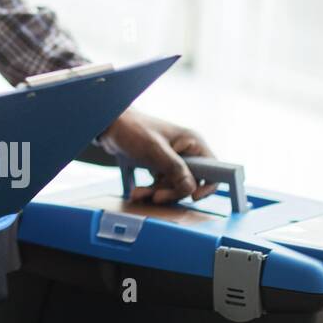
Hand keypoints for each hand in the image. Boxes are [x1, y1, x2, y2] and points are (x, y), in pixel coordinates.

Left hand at [99, 109, 217, 203]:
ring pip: (174, 186)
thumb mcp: (155, 150)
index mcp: (193, 143)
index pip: (214, 170)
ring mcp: (173, 160)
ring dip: (157, 193)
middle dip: (172, 192)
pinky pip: (161, 185)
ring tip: (139, 194)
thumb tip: (190, 189)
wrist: (109, 124)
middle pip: (190, 183)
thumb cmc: (133, 129)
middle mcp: (187, 152)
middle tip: (155, 197)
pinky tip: (137, 192)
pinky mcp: (160, 166)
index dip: (207, 186)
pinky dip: (150, 190)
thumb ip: (174, 169)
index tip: (193, 196)